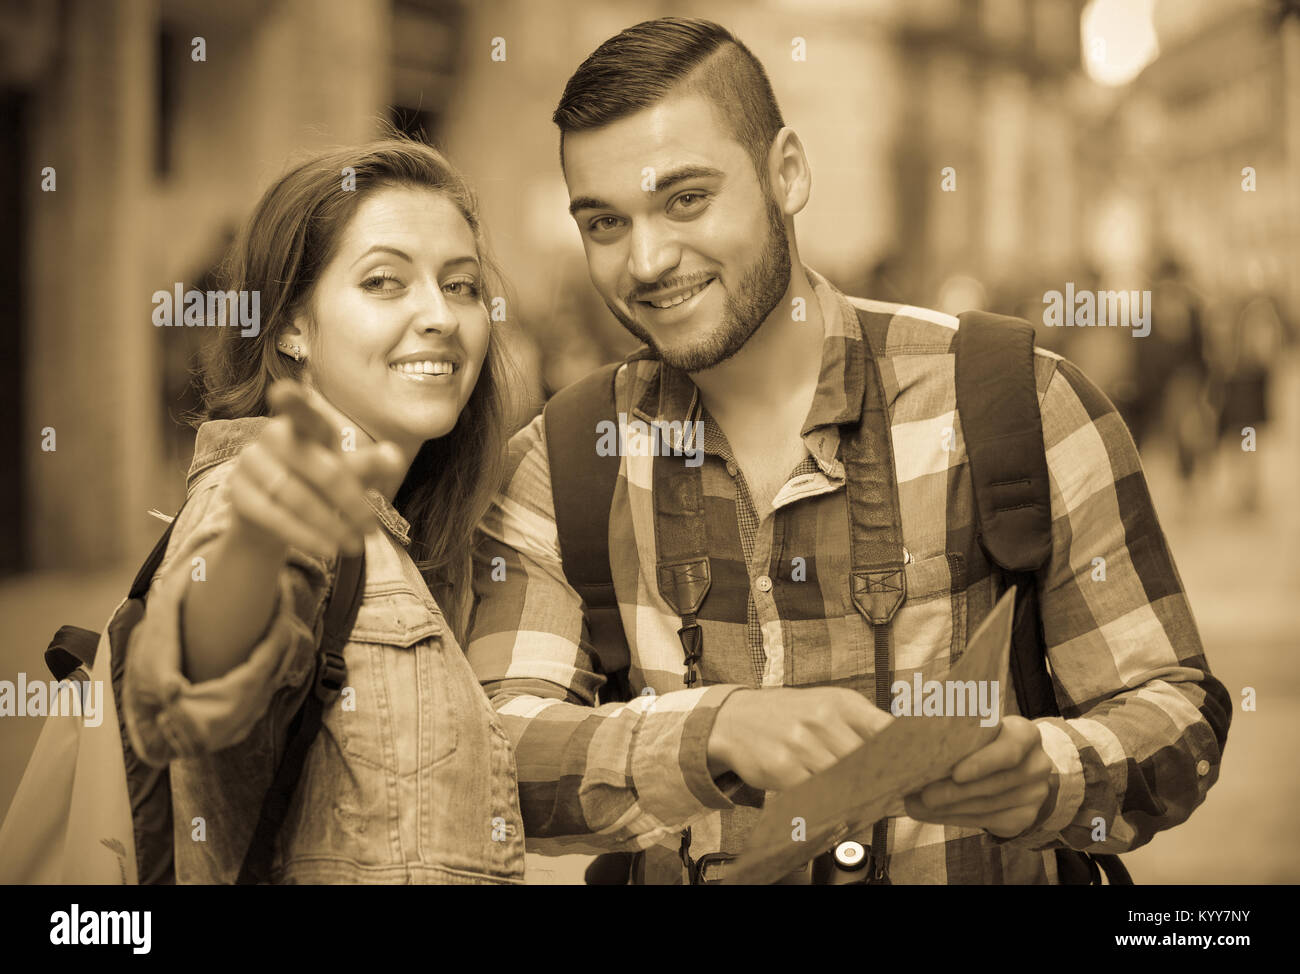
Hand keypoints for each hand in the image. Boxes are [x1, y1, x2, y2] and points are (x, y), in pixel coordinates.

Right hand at [227, 380, 405, 560]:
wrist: (274, 519)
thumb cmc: (317, 484)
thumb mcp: (348, 473)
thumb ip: (370, 464)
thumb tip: (394, 457)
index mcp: (303, 425)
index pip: (302, 414)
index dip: (293, 402)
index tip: (283, 392)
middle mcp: (272, 438)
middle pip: (321, 470)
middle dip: (352, 502)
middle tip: (372, 529)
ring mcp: (250, 464)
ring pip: (296, 497)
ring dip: (331, 525)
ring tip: (355, 545)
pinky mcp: (238, 495)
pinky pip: (273, 517)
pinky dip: (305, 537)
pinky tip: (327, 550)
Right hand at [707, 687, 893, 791]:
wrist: (734, 718)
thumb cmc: (788, 714)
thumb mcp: (826, 705)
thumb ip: (861, 724)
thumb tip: (901, 749)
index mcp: (841, 702)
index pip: (885, 731)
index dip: (903, 755)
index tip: (913, 771)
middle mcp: (822, 720)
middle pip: (867, 762)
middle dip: (880, 781)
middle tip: (890, 796)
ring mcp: (801, 744)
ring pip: (844, 781)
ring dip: (856, 795)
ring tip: (864, 802)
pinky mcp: (782, 768)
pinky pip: (816, 793)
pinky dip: (828, 802)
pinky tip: (833, 803)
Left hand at [903, 715, 1051, 837]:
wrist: (1020, 766)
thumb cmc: (988, 740)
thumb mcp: (983, 727)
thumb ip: (961, 731)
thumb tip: (918, 740)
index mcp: (1026, 735)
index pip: (1010, 751)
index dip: (983, 764)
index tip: (954, 773)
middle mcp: (1037, 765)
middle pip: (993, 785)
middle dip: (954, 793)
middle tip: (923, 795)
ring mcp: (1033, 795)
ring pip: (986, 807)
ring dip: (948, 809)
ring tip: (917, 806)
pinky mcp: (1023, 818)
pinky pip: (985, 822)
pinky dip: (954, 818)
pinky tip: (932, 814)